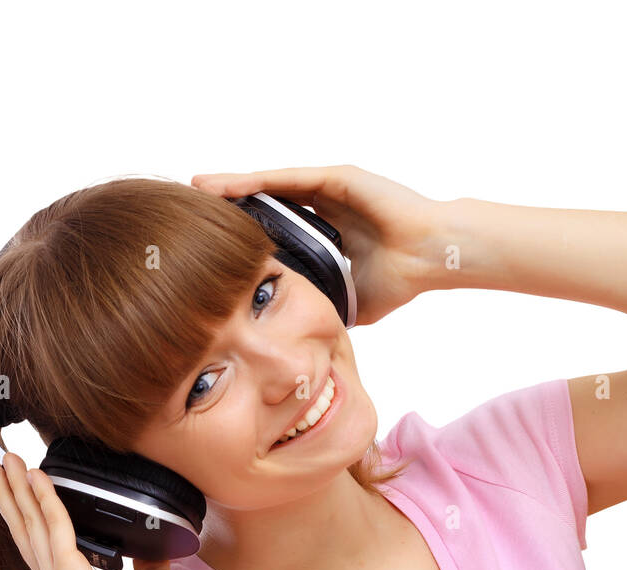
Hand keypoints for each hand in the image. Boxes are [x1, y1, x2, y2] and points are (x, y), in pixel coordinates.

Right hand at [0, 452, 190, 569]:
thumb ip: (149, 566)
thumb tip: (153, 545)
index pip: (43, 546)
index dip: (29, 516)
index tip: (21, 488)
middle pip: (25, 530)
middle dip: (9, 495)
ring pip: (30, 523)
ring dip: (15, 488)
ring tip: (1, 458)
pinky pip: (52, 525)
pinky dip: (44, 497)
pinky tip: (36, 474)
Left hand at [191, 164, 446, 324]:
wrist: (432, 257)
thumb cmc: (403, 278)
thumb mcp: (354, 301)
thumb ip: (331, 307)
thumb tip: (310, 335)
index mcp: (330, 227)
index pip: (278, 224)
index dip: (247, 231)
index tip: (215, 242)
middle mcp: (327, 200)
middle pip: (267, 198)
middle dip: (232, 204)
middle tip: (194, 208)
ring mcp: (332, 185)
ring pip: (272, 183)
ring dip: (234, 186)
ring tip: (198, 187)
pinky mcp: (337, 177)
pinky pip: (289, 178)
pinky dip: (257, 180)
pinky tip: (229, 185)